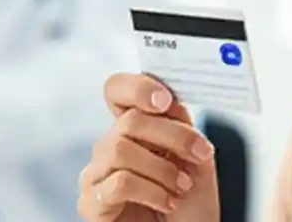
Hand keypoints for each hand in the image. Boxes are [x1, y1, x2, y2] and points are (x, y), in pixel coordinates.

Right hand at [77, 74, 219, 221]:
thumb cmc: (189, 204)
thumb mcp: (196, 157)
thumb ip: (181, 124)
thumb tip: (169, 99)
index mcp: (134, 129)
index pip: (117, 90)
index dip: (137, 87)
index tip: (165, 101)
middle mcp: (110, 146)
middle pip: (129, 120)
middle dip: (174, 136)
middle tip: (200, 154)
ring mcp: (97, 174)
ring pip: (120, 149)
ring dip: (161, 168)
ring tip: (181, 187)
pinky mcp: (91, 203)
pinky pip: (119, 183)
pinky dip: (152, 191)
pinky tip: (167, 203)